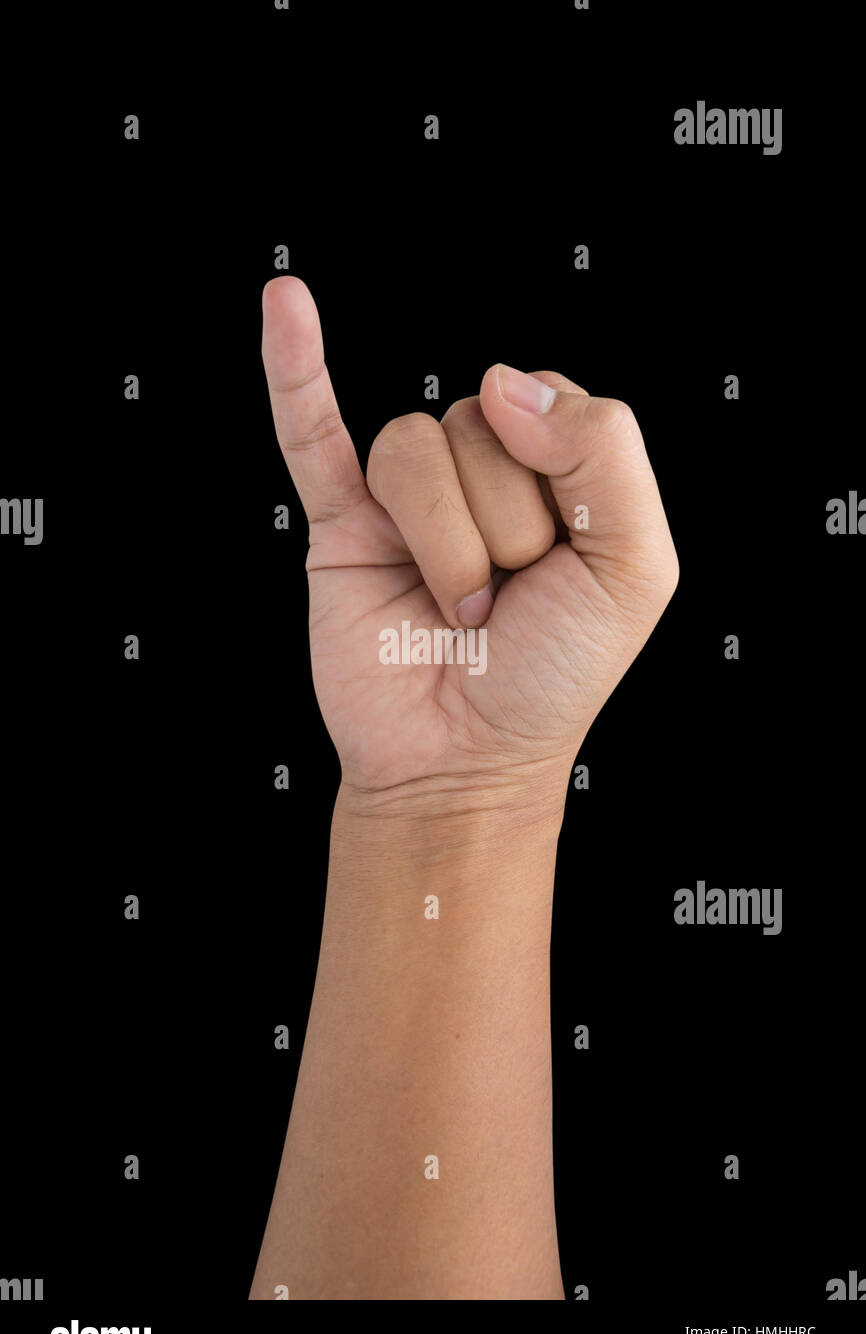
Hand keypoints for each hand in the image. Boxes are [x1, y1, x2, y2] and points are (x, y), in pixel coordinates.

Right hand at [262, 276, 677, 810]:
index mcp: (551, 472)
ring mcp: (404, 497)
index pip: (549, 403)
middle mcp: (478, 473)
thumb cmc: (549, 678)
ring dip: (443, 541)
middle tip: (503, 599)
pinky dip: (294, 367)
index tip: (563, 557)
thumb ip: (605, 455)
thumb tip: (504, 381)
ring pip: (410, 444)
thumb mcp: (632, 568)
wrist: (463, 763)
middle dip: (500, 527)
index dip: (558, 481)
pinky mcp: (339, 524)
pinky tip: (285, 306)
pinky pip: (310, 431)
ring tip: (454, 604)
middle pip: (477, 423)